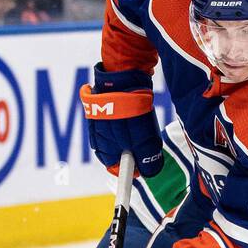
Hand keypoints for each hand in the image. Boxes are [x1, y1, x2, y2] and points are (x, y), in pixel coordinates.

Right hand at [79, 63, 164, 177]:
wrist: (123, 74)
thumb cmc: (130, 110)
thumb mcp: (142, 140)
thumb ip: (146, 158)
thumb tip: (149, 172)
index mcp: (102, 147)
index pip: (115, 167)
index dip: (132, 169)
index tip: (144, 168)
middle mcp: (98, 135)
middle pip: (119, 151)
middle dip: (134, 150)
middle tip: (147, 140)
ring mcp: (101, 119)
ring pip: (121, 134)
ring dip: (134, 132)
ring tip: (143, 121)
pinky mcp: (106, 104)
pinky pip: (121, 118)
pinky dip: (132, 118)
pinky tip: (139, 110)